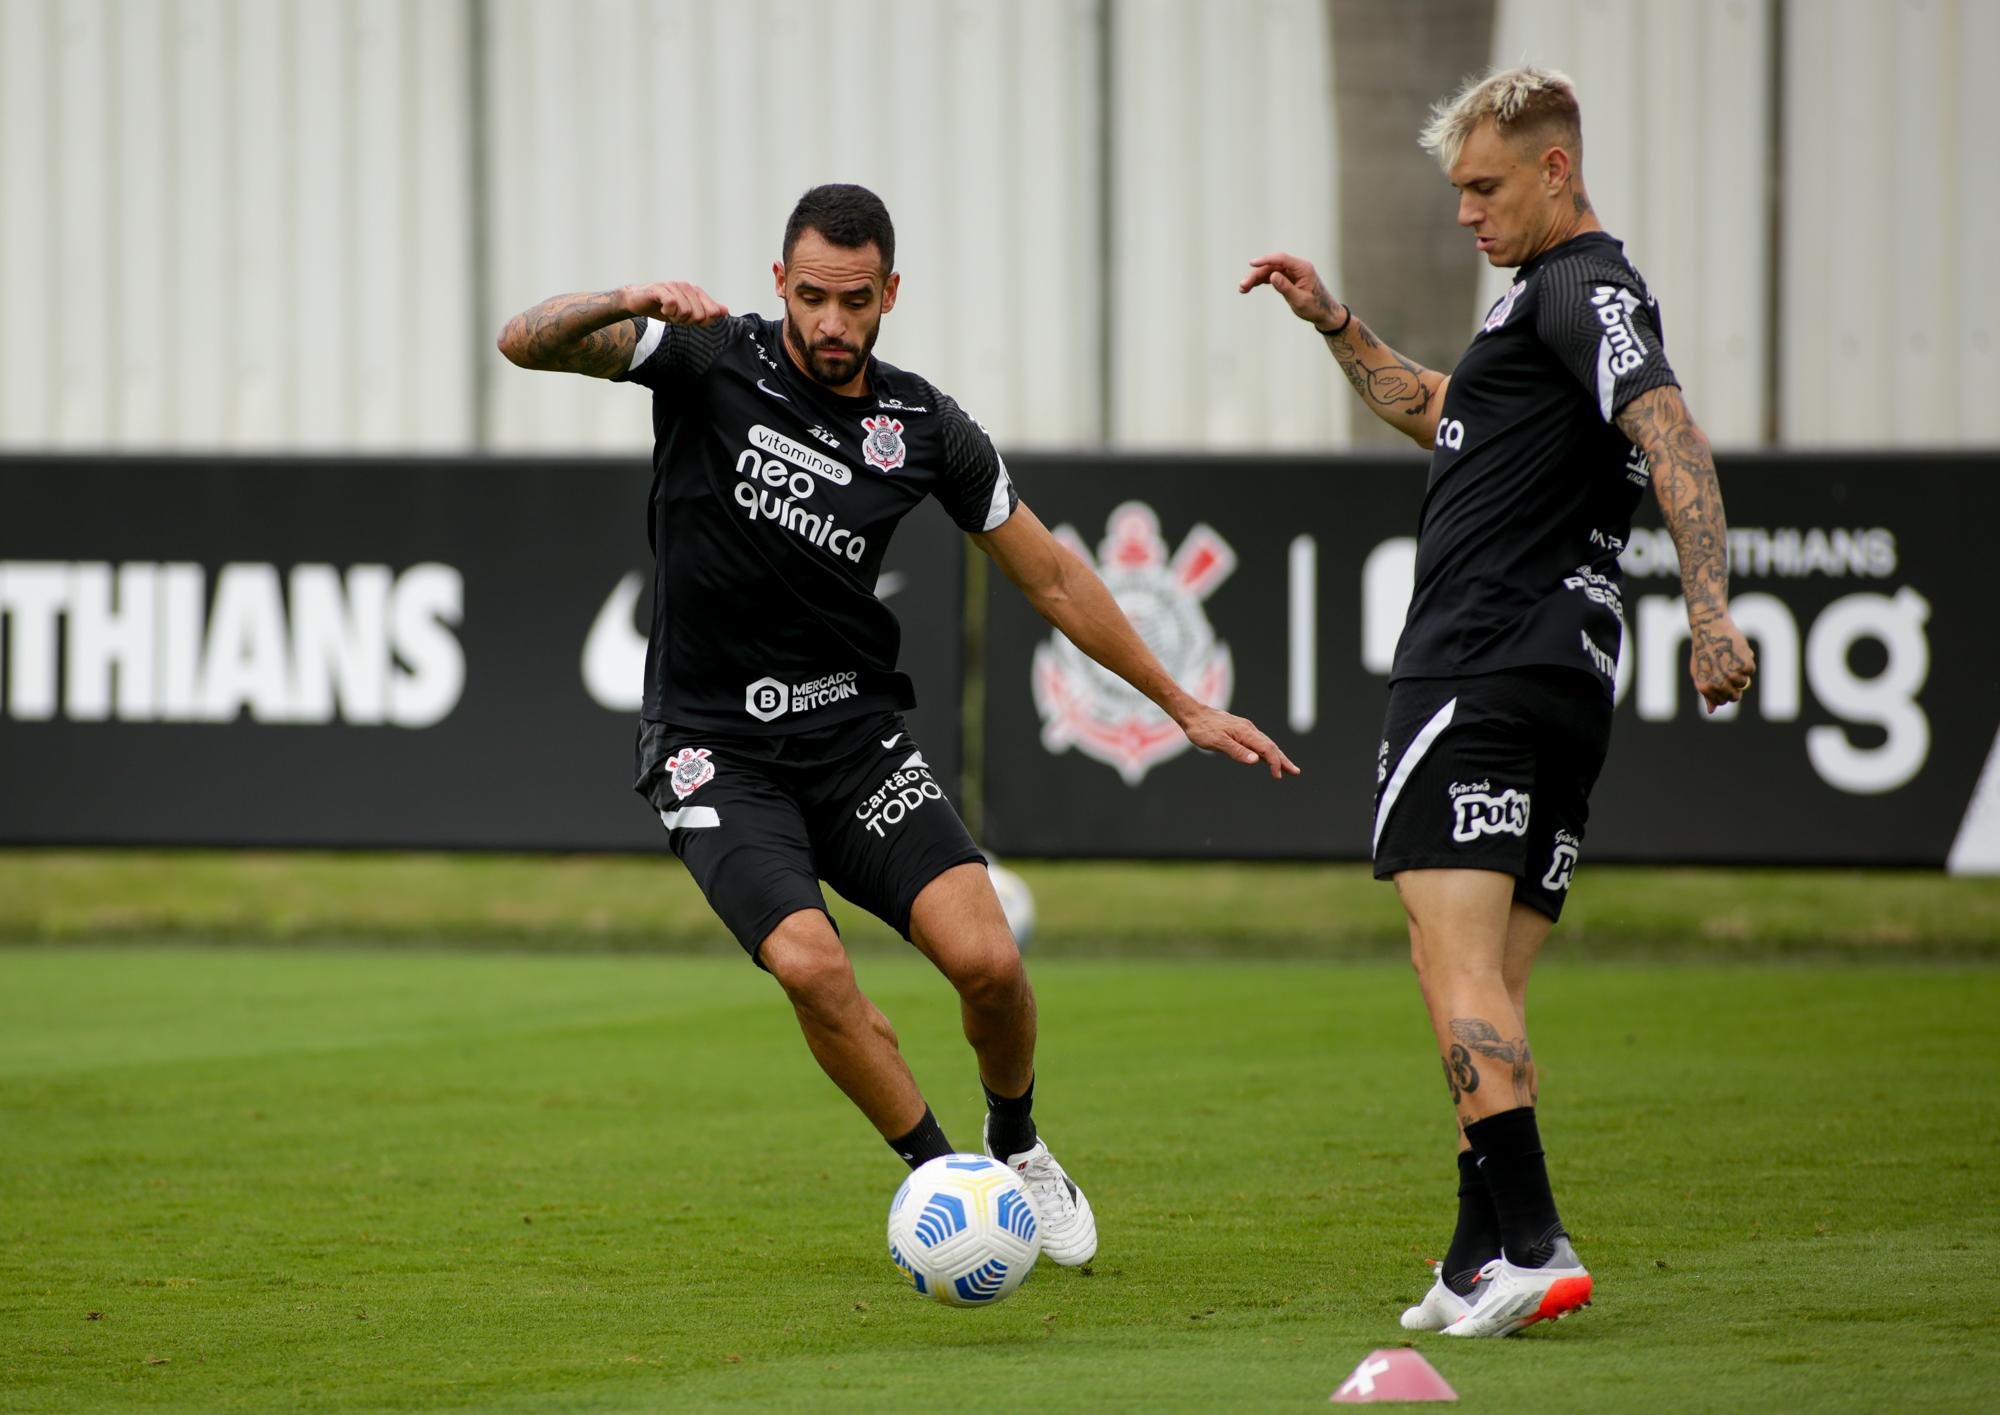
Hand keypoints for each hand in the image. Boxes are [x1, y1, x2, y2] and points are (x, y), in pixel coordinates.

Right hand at [622, 281, 727, 325]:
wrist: (639, 301)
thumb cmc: (664, 307)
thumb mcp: (688, 312)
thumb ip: (706, 311)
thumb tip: (724, 310)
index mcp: (696, 292)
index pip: (712, 312)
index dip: (702, 322)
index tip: (690, 319)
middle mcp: (687, 287)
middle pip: (699, 315)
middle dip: (687, 321)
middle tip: (676, 316)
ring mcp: (673, 286)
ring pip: (686, 311)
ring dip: (675, 317)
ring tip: (668, 312)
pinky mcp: (660, 289)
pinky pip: (672, 304)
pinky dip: (667, 312)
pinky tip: (662, 308)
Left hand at [1178, 704, 1300, 779]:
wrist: (1192, 713)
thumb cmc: (1202, 729)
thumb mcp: (1217, 742)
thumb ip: (1237, 751)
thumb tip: (1256, 761)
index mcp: (1245, 732)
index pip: (1267, 749)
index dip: (1275, 763)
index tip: (1278, 775)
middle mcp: (1248, 730)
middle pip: (1271, 746)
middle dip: (1283, 760)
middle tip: (1295, 772)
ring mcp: (1245, 729)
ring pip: (1265, 744)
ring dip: (1276, 756)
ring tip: (1287, 767)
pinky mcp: (1240, 730)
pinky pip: (1257, 742)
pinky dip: (1266, 751)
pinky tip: (1266, 757)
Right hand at [1239, 252, 1344, 331]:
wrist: (1324, 313)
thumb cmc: (1315, 307)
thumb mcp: (1300, 300)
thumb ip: (1286, 288)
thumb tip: (1272, 276)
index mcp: (1303, 268)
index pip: (1282, 259)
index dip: (1266, 259)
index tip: (1252, 263)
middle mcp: (1296, 267)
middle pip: (1272, 266)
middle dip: (1256, 274)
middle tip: (1243, 286)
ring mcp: (1291, 272)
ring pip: (1269, 271)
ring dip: (1255, 279)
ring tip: (1242, 289)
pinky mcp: (1287, 278)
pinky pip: (1271, 276)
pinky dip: (1260, 282)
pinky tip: (1249, 288)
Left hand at [1691, 612, 1754, 712]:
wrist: (1710, 629)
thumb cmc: (1702, 651)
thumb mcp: (1699, 672)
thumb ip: (1706, 693)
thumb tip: (1711, 711)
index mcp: (1704, 687)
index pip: (1721, 702)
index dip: (1724, 694)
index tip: (1724, 685)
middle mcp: (1719, 684)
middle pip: (1735, 697)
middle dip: (1735, 688)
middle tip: (1731, 674)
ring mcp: (1733, 676)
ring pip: (1743, 683)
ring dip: (1740, 673)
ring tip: (1729, 659)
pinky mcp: (1745, 666)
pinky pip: (1750, 670)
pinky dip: (1746, 662)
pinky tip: (1736, 653)